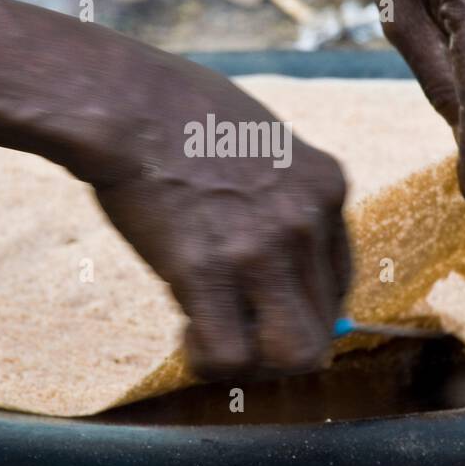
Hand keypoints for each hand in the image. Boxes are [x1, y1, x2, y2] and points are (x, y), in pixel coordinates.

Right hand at [93, 62, 350, 379]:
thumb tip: (281, 254)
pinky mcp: (209, 270)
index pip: (340, 280)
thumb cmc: (180, 114)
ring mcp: (262, 247)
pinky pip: (231, 355)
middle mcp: (306, 220)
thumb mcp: (263, 140)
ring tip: (215, 337)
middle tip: (234, 326)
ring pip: (294, 354)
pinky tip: (186, 334)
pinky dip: (210, 362)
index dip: (296, 302)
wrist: (124, 103)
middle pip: (323, 323)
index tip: (259, 300)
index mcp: (326, 185)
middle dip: (277, 338)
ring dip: (256, 362)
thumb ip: (282, 193)